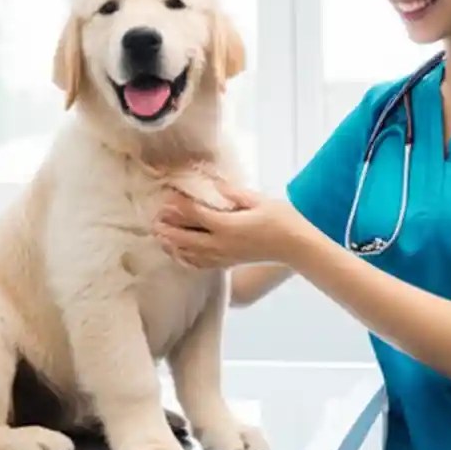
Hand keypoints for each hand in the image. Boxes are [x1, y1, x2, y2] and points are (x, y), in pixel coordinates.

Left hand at [153, 180, 314, 268]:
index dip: (179, 207)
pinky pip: (202, 264)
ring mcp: (225, 256)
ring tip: (160, 237)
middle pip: (187, 238)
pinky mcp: (229, 263)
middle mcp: (222, 244)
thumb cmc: (282, 219)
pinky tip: (179, 254)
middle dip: (169, 229)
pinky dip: (186, 259)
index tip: (166, 198)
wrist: (297, 247)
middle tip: (154, 221)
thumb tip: (214, 186)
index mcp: (229, 225)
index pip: (196, 215)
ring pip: (191, 254)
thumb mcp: (258, 200)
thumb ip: (234, 194)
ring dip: (173, 245)